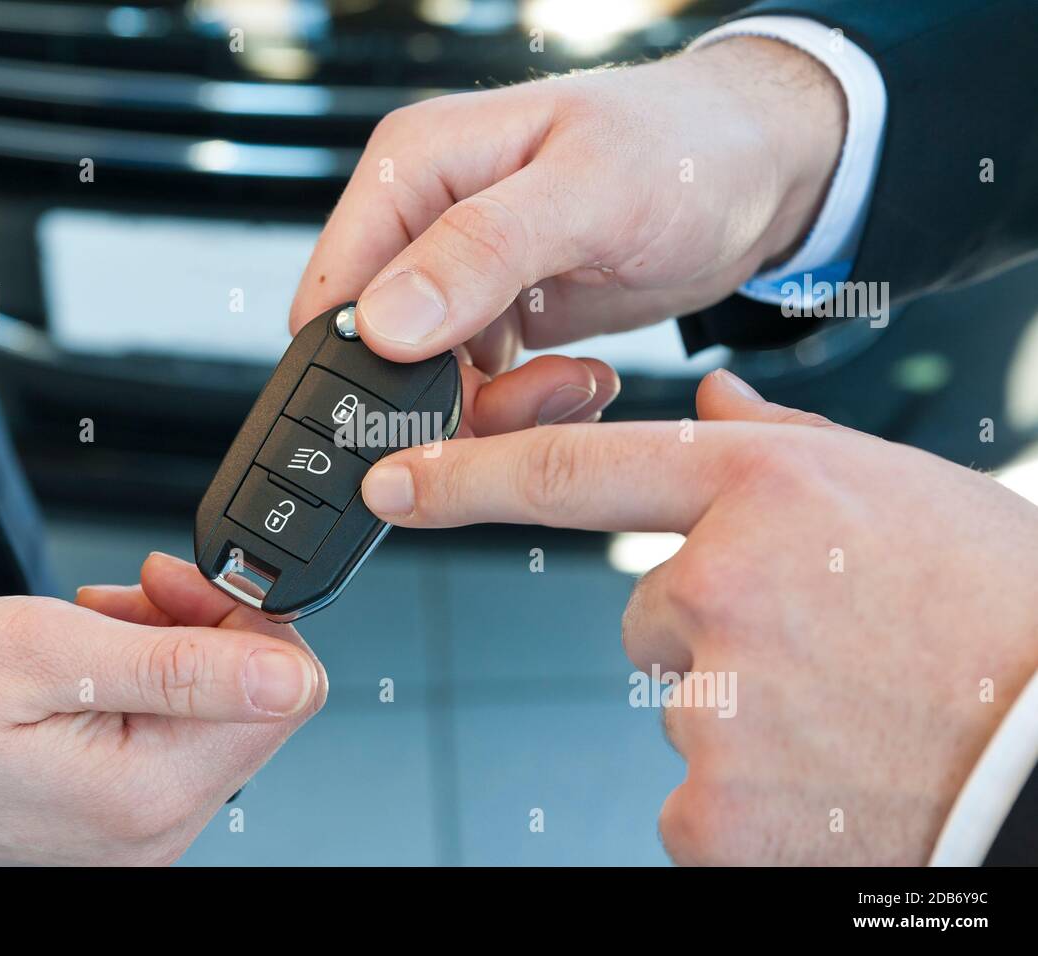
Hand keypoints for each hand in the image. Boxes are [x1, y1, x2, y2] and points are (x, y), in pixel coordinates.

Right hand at [0, 553, 325, 865]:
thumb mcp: (49, 653)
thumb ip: (181, 667)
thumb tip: (290, 676)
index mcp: (148, 792)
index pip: (283, 694)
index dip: (245, 620)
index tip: (180, 586)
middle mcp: (154, 826)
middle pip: (251, 701)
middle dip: (201, 629)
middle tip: (128, 598)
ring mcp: (135, 825)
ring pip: (212, 708)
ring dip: (167, 648)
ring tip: (94, 627)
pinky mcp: (114, 812)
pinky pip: (170, 731)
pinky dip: (143, 678)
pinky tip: (93, 657)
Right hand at [291, 35, 843, 401]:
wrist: (760, 174)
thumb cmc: (689, 150)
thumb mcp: (590, 192)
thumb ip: (482, 251)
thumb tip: (386, 322)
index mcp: (418, 170)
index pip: (335, 293)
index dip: (367, 368)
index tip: (433, 409)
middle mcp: (427, 225)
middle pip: (379, 357)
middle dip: (444, 403)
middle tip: (523, 404)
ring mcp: (462, 278)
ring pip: (431, 388)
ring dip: (498, 414)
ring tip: (572, 385)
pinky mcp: (500, 318)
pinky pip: (481, 394)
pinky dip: (525, 411)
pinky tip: (578, 383)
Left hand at [358, 370, 1037, 863]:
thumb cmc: (1001, 615)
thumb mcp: (905, 491)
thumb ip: (789, 443)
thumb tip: (717, 398)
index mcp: (763, 490)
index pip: (573, 470)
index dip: (467, 473)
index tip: (394, 479)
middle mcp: (721, 583)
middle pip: (643, 610)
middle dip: (706, 628)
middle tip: (815, 651)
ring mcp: (712, 702)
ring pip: (678, 698)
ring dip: (740, 710)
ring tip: (842, 713)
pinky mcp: (710, 810)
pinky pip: (692, 791)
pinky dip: (745, 792)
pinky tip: (824, 775)